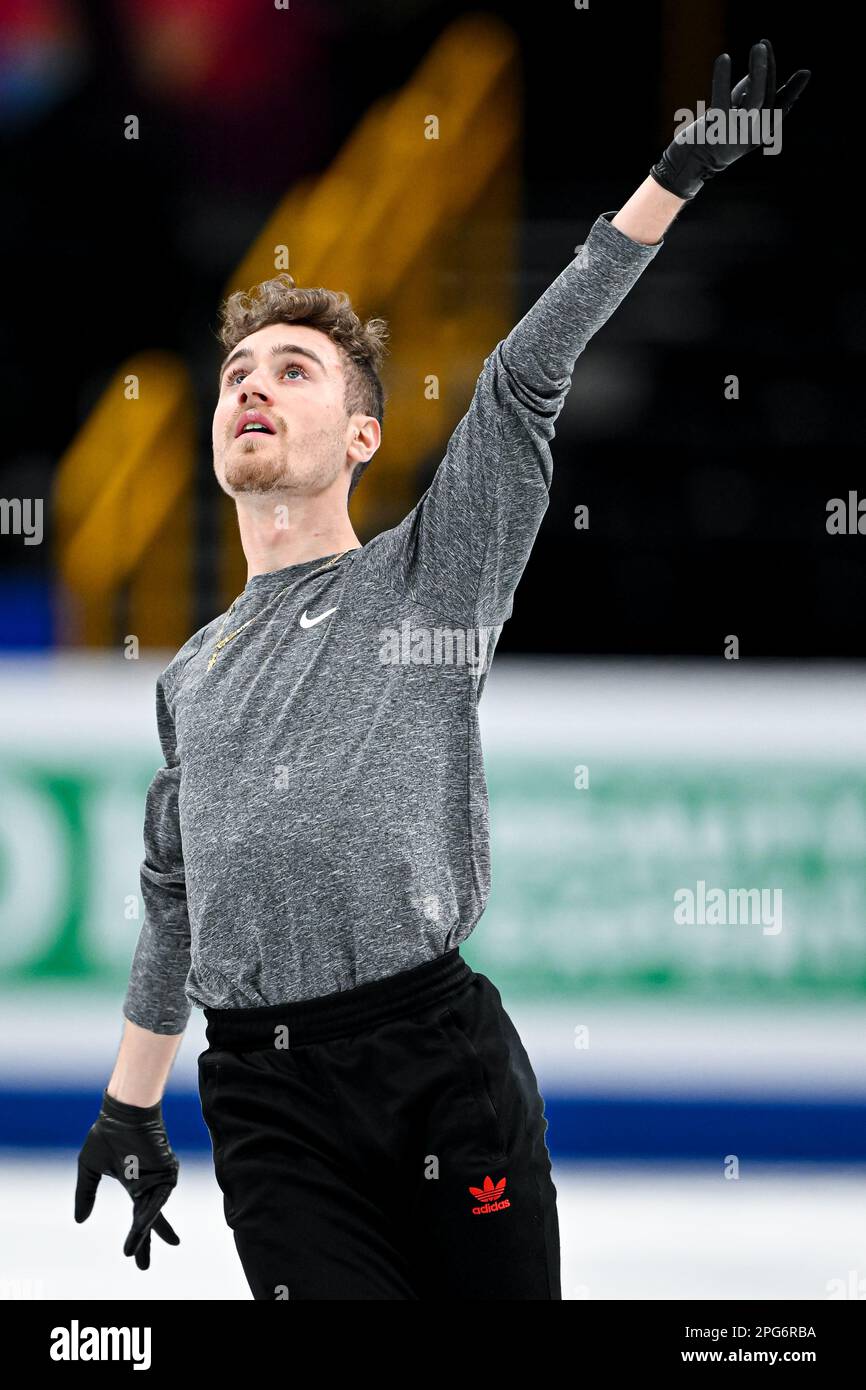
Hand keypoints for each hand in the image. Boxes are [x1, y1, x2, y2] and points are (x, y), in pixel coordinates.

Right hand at [74, 1088, 179, 1269]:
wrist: (122, 1112)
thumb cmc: (107, 1134)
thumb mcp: (90, 1169)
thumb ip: (85, 1194)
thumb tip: (80, 1221)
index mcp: (135, 1184)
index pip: (139, 1216)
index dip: (138, 1235)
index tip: (132, 1255)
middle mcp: (149, 1184)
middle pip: (149, 1220)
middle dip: (148, 1241)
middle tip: (143, 1268)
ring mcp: (159, 1178)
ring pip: (152, 1212)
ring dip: (144, 1231)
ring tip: (135, 1250)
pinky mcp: (166, 1171)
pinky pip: (157, 1198)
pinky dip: (150, 1213)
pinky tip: (142, 1226)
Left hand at [650, 39, 810, 199]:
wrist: (688, 165)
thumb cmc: (709, 137)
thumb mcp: (732, 116)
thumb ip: (745, 95)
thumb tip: (756, 72)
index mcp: (758, 134)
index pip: (780, 110)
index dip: (794, 92)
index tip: (805, 73)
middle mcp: (751, 135)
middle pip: (768, 97)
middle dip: (768, 68)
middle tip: (763, 44)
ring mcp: (736, 133)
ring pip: (756, 98)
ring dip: (760, 69)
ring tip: (759, 46)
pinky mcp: (716, 129)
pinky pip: (722, 99)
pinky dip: (722, 77)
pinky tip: (723, 58)